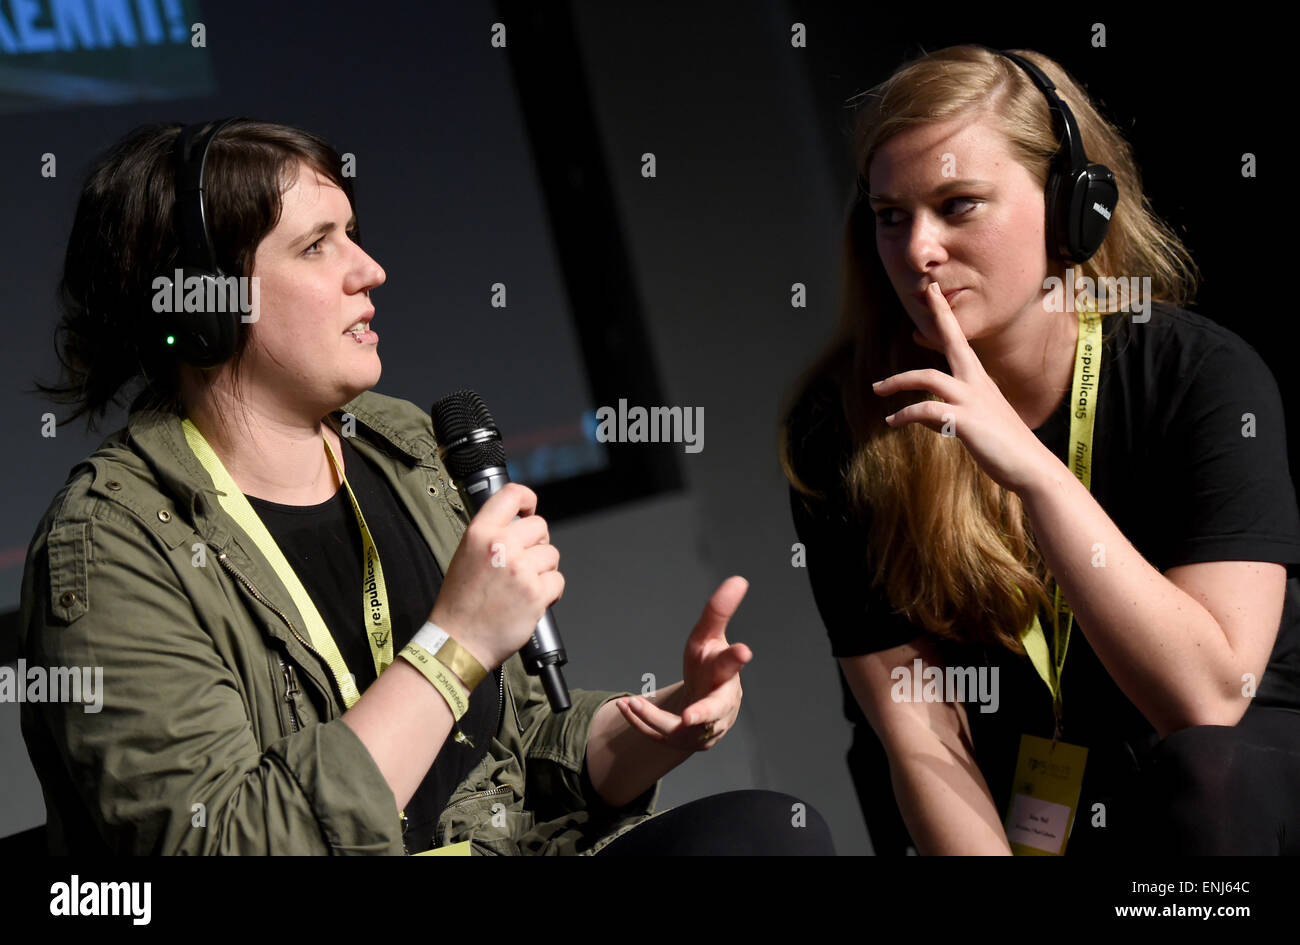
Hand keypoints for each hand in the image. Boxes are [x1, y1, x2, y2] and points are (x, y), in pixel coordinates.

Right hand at [430, 483, 562, 671]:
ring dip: (544, 569)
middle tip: (525, 561)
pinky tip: (531, 599)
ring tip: (524, 585)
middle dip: (538, 543)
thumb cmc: (460, 603)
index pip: (511, 494)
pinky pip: (558, 580)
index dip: (527, 499)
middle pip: (540, 526)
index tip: (530, 509)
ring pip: (551, 554)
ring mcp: (520, 569)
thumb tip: (519, 526)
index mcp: (479, 533)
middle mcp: (500, 546)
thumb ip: (492, 536)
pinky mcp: (535, 593)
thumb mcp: (465, 555)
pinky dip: (549, 591)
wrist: (457, 642)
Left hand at [616, 576, 751, 750]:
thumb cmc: (709, 666)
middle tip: (689, 717)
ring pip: (682, 729)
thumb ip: (719, 611)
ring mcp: (703, 726)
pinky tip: (626, 706)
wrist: (706, 704)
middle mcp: (719, 703)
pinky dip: (642, 722)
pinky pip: (661, 735)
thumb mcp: (709, 636)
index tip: (743, 651)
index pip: (732, 664)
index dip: (736, 658)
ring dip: (655, 717)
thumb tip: (738, 579)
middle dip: (703, 713)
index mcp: (725, 673)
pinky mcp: (684, 739)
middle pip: (715, 709)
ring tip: (633, 703)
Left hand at [873, 281, 1054, 494]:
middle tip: (924, 291)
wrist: (1030, 469)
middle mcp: (977, 384)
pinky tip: (892, 422)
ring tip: (877, 388)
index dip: (946, 317)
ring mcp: (971, 401)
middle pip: (954, 341)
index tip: (934, 293)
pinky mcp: (964, 422)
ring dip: (898, 381)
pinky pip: (926, 411)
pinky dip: (905, 414)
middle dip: (940, 315)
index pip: (961, 342)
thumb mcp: (975, 423)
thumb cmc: (1004, 447)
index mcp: (980, 381)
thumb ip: (948, 413)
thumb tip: (923, 416)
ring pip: (928, 378)